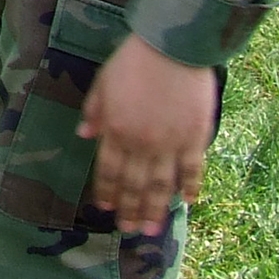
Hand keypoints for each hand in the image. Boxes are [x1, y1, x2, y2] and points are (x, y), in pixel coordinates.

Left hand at [77, 33, 218, 235]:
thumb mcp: (104, 83)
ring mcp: (170, 144)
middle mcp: (141, 143)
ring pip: (160, 186)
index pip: (108, 170)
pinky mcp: (194, 139)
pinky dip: (189, 188)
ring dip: (155, 210)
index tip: (105, 209)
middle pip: (133, 184)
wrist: (172, 48)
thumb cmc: (133, 61)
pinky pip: (192, 170)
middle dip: (129, 209)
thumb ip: (95, 112)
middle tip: (128, 230)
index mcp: (115, 129)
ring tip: (151, 230)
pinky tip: (186, 203)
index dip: (107, 191)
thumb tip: (84, 136)